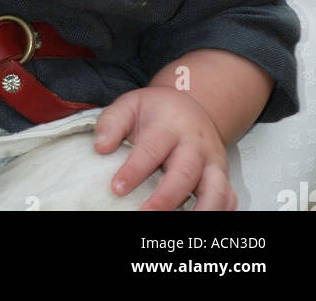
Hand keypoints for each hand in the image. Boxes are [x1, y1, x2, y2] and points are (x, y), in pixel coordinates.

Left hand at [93, 86, 235, 210]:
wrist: (189, 104)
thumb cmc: (157, 111)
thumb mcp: (131, 105)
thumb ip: (112, 122)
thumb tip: (100, 147)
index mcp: (169, 125)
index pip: (152, 149)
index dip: (135, 170)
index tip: (117, 188)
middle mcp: (195, 144)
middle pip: (185, 173)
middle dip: (166, 197)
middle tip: (144, 213)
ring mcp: (212, 161)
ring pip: (215, 188)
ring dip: (201, 210)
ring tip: (180, 226)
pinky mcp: (222, 176)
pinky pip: (228, 198)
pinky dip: (221, 212)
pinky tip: (204, 223)